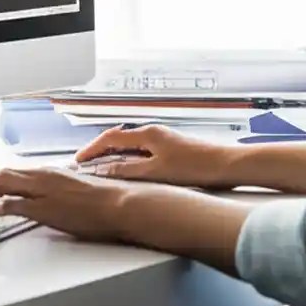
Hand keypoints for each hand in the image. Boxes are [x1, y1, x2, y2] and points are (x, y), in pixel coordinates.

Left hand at [0, 167, 137, 241]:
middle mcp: (43, 176)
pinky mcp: (41, 208)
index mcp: (52, 171)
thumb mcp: (80, 187)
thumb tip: (57, 197)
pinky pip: (7, 206)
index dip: (4, 183)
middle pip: (4, 174)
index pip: (19, 172)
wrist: (118, 204)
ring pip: (1, 184)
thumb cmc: (107, 199)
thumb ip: (63, 189)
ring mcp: (40, 191)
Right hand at [74, 124, 235, 187]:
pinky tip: (130, 171)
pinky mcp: (172, 149)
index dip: (91, 150)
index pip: (110, 138)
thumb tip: (104, 171)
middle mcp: (153, 132)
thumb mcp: (155, 172)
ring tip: (103, 170)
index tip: (78, 161)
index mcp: (147, 134)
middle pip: (119, 138)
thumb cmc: (195, 167)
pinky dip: (129, 159)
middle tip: (86, 165)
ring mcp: (163, 140)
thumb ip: (127, 171)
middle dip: (100, 151)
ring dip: (115, 156)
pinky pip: (142, 151)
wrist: (227, 165)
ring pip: (131, 145)